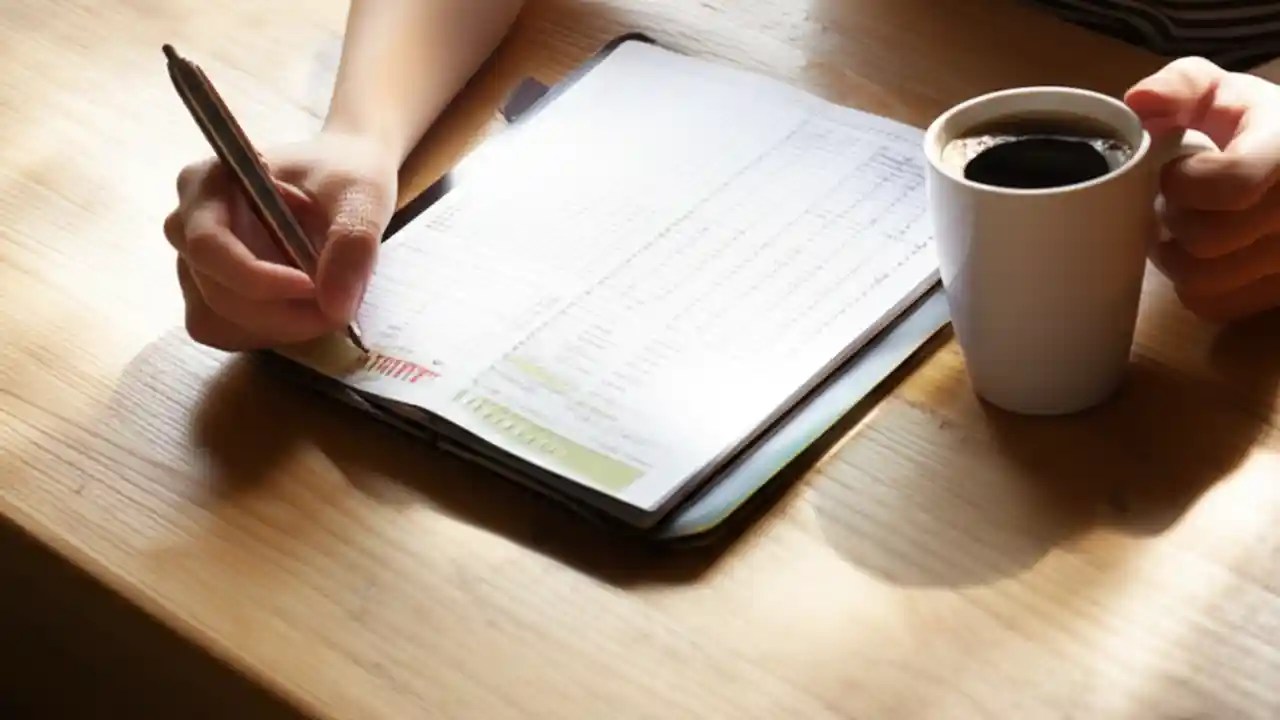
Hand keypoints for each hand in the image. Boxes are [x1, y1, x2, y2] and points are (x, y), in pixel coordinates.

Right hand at [164, 131, 397, 349]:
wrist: (344, 182)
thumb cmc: (344, 176)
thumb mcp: (362, 198)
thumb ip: (353, 244)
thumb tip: (335, 307)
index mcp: (207, 183)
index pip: (209, 246)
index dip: (257, 279)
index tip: (312, 288)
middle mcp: (186, 224)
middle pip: (214, 291)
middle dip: (280, 314)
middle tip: (336, 309)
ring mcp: (192, 263)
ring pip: (215, 321)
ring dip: (275, 327)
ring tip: (321, 300)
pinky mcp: (207, 292)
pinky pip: (224, 331)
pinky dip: (268, 332)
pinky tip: (302, 310)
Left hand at [1125, 57, 1279, 321]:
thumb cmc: (1259, 128)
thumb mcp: (1227, 91)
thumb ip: (1183, 84)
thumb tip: (1139, 100)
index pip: (1232, 185)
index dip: (1184, 183)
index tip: (1177, 170)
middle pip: (1206, 240)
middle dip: (1173, 219)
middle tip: (1172, 201)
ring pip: (1203, 282)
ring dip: (1175, 257)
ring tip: (1183, 227)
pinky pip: (1213, 306)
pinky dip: (1193, 286)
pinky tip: (1201, 257)